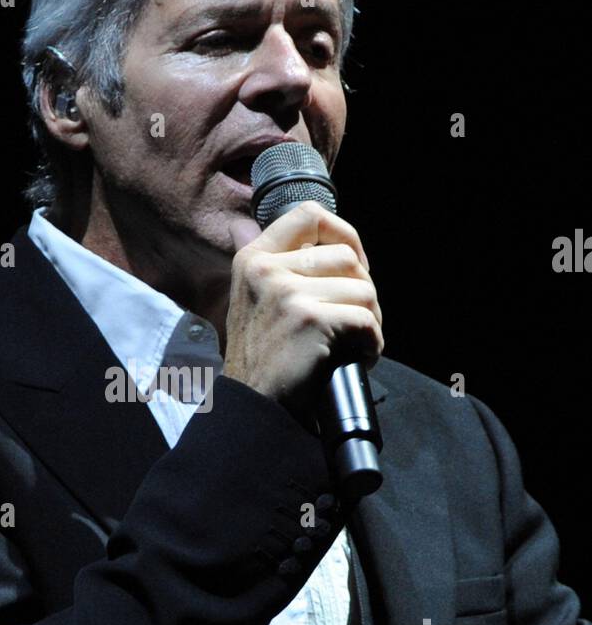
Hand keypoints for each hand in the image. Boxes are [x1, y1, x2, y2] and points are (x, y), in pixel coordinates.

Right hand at [224, 201, 383, 421]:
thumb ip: (275, 267)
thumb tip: (290, 235)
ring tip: (354, 344)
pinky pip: (367, 320)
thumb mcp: (252, 300)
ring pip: (363, 290)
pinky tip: (359, 358)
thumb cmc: (262, 361)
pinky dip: (372, 344)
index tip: (354, 264)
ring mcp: (287, 293)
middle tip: (355, 322)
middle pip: (347, 257)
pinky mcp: (310, 319)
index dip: (344, 233)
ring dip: (371, 321)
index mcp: (253, 259)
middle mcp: (266, 269)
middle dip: (364, 291)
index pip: (309, 215)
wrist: (253, 409)